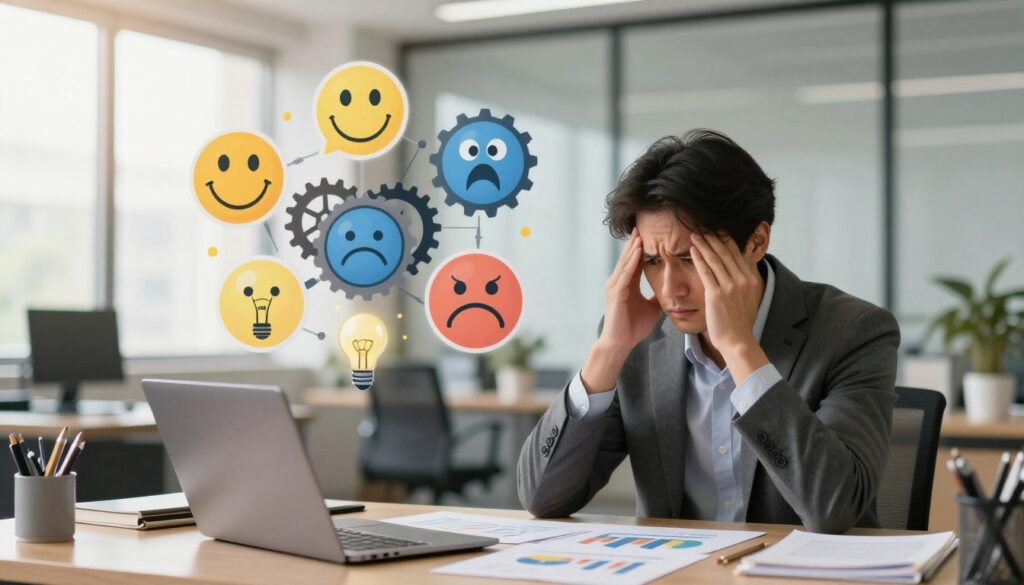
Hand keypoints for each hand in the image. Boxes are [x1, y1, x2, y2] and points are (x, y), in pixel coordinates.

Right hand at [581, 228, 661, 392]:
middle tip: (642, 225)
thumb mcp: (652, 308)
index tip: (651, 234)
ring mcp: (615, 286)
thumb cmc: (633, 327)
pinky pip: (625, 273)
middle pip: (628, 257)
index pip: (635, 261)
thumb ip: (658, 297)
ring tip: (640, 233)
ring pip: (625, 262)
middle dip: (635, 241)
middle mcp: (619, 281)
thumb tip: (672, 291)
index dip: (642, 247)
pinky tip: (638, 251)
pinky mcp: (615, 293)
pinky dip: (632, 261)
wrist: (620, 343)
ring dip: (633, 248)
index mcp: (627, 284)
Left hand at [689, 232, 768, 382]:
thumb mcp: (749, 296)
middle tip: (701, 227)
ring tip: (694, 235)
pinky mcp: (716, 294)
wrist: (737, 340)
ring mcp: (730, 286)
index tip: (715, 230)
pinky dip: (698, 258)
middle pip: (726, 252)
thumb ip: (744, 279)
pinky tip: (692, 250)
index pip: (737, 253)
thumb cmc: (740, 321)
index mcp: (751, 278)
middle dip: (713, 238)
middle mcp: (742, 279)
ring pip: (715, 259)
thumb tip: (742, 265)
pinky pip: (706, 271)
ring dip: (703, 244)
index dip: (725, 239)